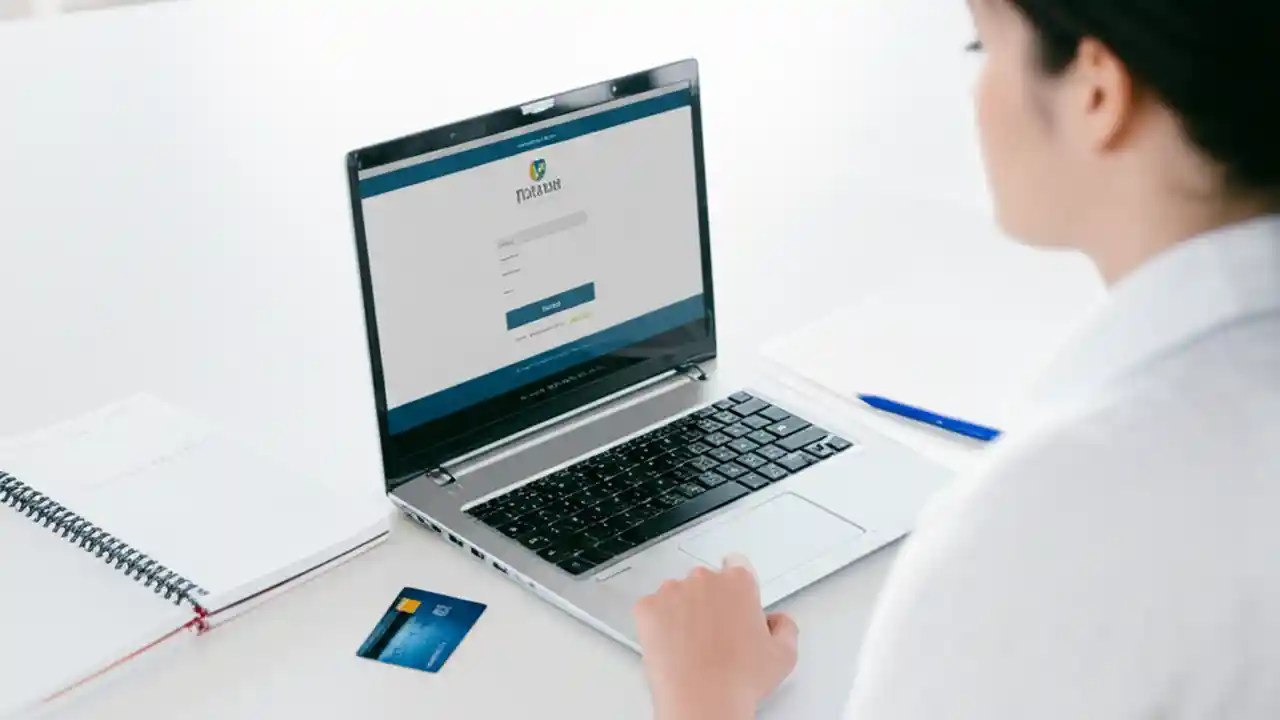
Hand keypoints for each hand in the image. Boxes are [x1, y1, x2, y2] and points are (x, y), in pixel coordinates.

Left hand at [634, 555, 798, 719]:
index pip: (736, 565)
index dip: (735, 585)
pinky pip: (651, 609)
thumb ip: (784, 626)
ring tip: (691, 646)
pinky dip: (657, 624)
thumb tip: (776, 621)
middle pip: (705, 581)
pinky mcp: (646, 608)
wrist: (702, 701)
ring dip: (681, 611)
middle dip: (708, 602)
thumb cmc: (739, 679)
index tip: (732, 600)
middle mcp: (704, 579)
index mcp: (739, 582)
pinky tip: (671, 646)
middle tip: (714, 635)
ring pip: (676, 594)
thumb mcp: (784, 655)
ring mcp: (672, 591)